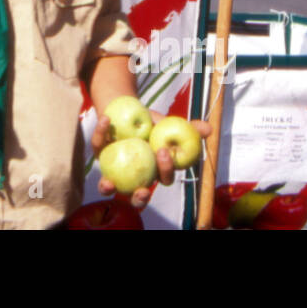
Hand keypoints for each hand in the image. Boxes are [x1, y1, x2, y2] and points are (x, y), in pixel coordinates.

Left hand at [91, 111, 212, 209]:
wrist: (128, 108)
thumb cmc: (152, 123)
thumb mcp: (171, 124)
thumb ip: (190, 128)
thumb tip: (208, 128)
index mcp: (155, 171)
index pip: (164, 178)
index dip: (165, 170)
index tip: (164, 152)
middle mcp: (134, 177)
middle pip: (136, 196)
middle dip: (138, 199)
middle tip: (141, 190)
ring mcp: (114, 169)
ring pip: (108, 186)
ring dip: (107, 188)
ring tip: (108, 184)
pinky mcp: (99, 154)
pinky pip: (98, 147)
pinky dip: (100, 134)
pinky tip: (105, 121)